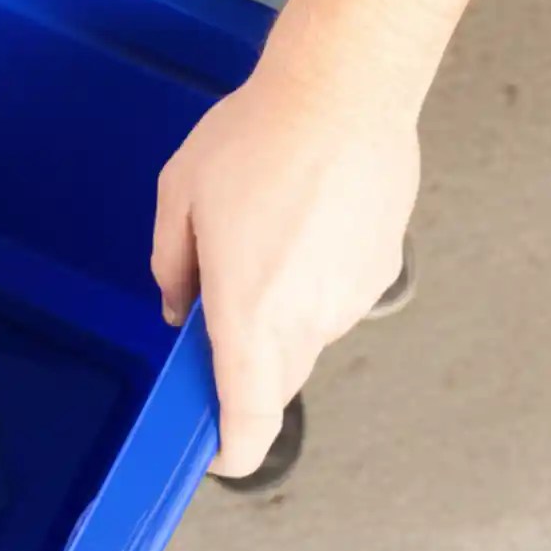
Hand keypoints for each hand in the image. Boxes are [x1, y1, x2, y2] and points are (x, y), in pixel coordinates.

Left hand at [152, 66, 419, 476]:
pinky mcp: (380, 273)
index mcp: (250, 310)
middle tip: (215, 322)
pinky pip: (334, 304)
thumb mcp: (180, 197)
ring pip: (305, 341)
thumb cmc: (255, 138)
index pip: (247, 410)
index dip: (235, 446)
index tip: (220, 457)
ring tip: (258, 248)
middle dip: (241, 373)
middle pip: (273, 381)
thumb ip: (171, 265)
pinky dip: (309, 289)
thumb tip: (178, 308)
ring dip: (276, 321)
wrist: (344, 92)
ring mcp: (351, 299)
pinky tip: (296, 232)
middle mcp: (307, 318)